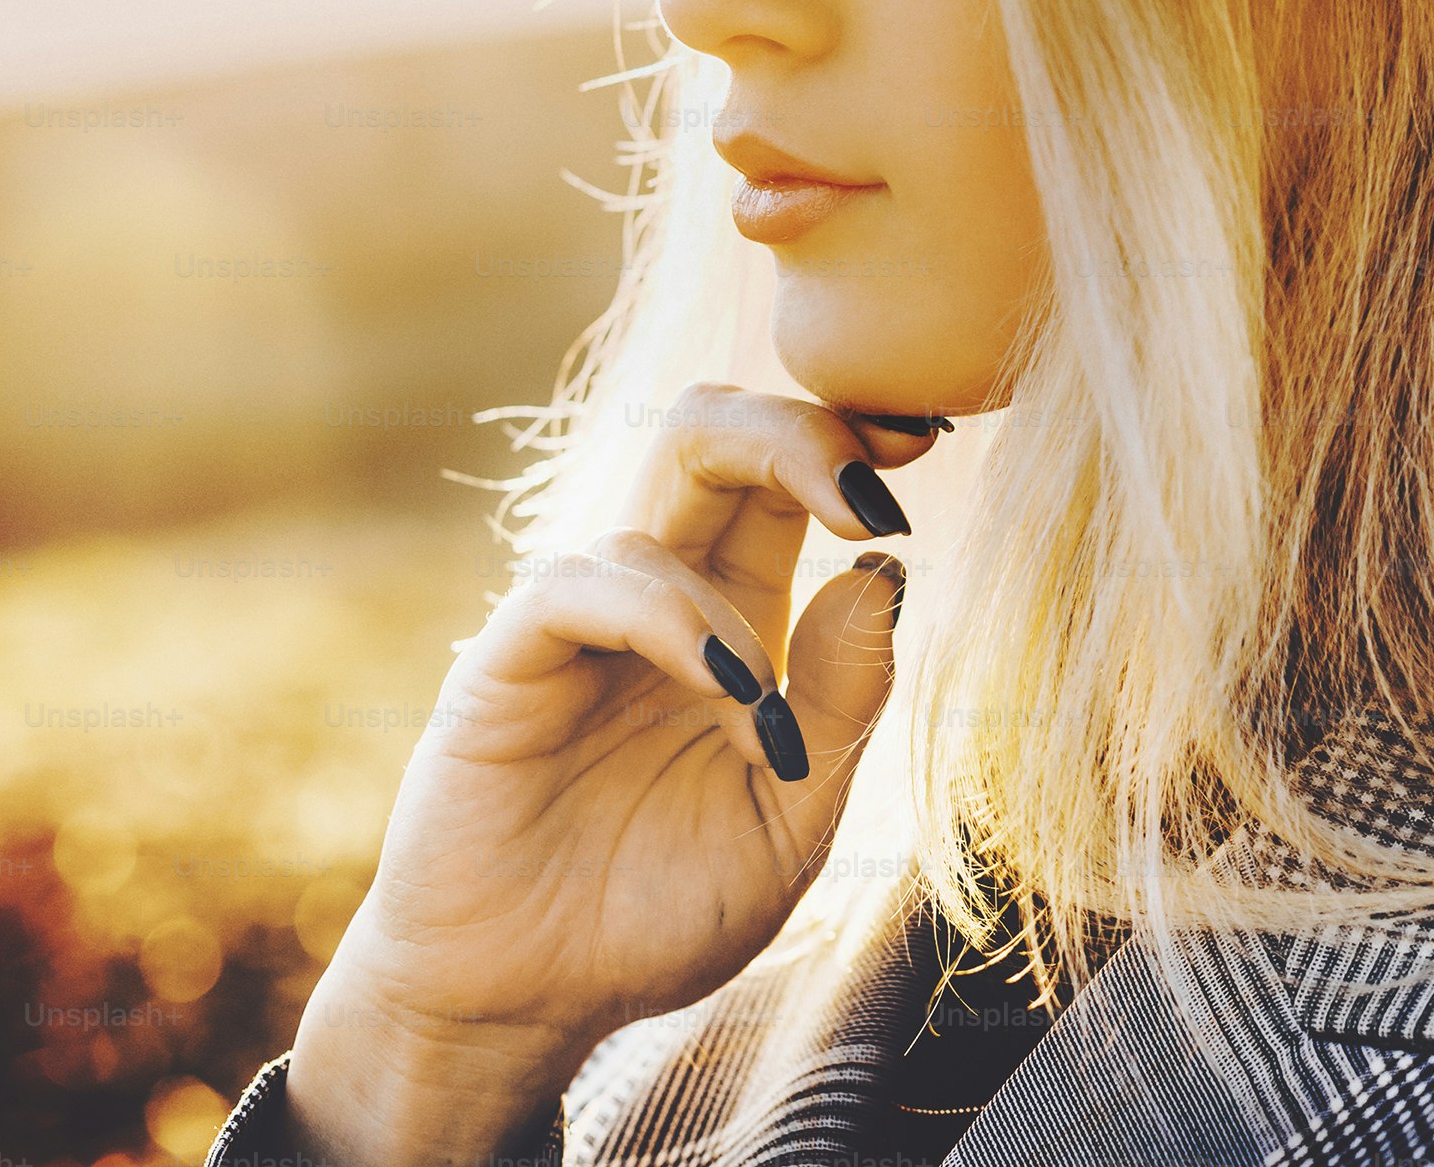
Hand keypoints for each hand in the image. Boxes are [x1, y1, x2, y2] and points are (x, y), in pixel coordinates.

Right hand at [283, 385, 931, 1165]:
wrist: (531, 1005)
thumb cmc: (660, 912)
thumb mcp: (793, 817)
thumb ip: (847, 698)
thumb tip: (886, 569)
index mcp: (742, 615)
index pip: (790, 474)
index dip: (852, 436)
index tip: (925, 441)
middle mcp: (667, 595)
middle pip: (717, 430)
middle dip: (806, 428)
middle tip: (878, 489)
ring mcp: (584, 621)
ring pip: (658, 488)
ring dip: (748, 591)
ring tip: (767, 715)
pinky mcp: (508, 663)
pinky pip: (582, 583)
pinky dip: (671, 619)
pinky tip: (727, 689)